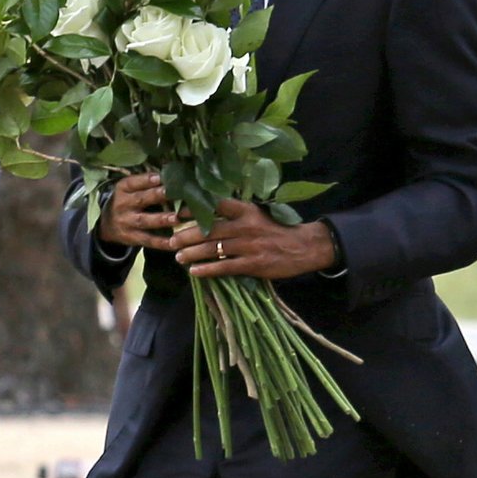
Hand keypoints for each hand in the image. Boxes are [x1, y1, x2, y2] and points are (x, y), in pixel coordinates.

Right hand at [101, 170, 180, 252]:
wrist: (107, 225)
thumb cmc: (126, 201)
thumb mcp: (128, 189)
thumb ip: (144, 183)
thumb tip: (168, 172)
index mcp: (122, 189)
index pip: (133, 182)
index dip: (146, 180)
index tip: (160, 176)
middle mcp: (123, 205)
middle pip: (140, 199)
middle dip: (156, 196)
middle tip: (171, 192)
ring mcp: (127, 222)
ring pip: (144, 220)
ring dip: (161, 219)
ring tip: (176, 218)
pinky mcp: (132, 237)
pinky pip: (147, 240)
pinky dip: (161, 242)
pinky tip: (174, 243)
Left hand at [185, 199, 341, 283]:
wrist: (305, 247)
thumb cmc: (279, 230)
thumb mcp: (259, 214)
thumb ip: (236, 214)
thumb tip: (209, 216)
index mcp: (246, 210)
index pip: (215, 205)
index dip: (193, 208)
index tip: (176, 212)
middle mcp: (245, 225)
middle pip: (208, 229)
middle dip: (186, 235)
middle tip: (171, 241)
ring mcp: (248, 246)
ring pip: (212, 249)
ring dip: (192, 254)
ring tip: (179, 257)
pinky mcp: (253, 264)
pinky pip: (224, 267)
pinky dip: (207, 270)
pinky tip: (195, 272)